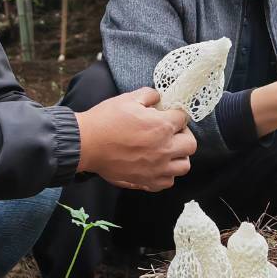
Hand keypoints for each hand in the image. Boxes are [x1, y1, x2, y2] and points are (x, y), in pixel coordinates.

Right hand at [75, 87, 195, 190]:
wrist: (85, 144)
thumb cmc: (105, 120)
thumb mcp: (127, 99)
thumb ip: (149, 95)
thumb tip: (158, 98)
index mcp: (162, 126)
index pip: (183, 118)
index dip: (176, 114)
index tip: (169, 114)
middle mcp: (164, 149)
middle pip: (191, 145)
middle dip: (183, 135)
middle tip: (171, 132)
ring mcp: (157, 168)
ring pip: (183, 166)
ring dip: (179, 157)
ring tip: (167, 151)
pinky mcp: (146, 181)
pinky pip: (166, 182)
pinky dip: (165, 175)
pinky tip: (156, 166)